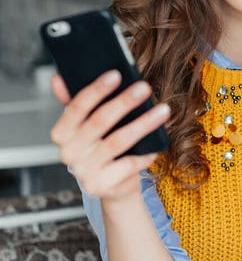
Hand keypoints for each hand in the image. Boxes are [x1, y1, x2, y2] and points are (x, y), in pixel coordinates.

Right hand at [50, 71, 169, 201]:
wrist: (113, 185)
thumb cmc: (101, 145)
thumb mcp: (88, 124)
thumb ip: (76, 102)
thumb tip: (59, 79)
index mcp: (61, 133)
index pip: (76, 107)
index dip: (96, 90)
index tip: (116, 74)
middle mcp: (69, 153)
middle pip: (100, 121)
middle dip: (124, 102)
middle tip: (144, 87)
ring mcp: (84, 171)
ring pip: (118, 141)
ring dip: (143, 123)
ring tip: (163, 110)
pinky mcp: (101, 185)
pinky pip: (128, 164)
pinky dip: (144, 153)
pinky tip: (156, 144)